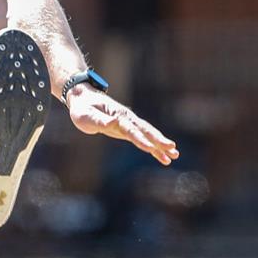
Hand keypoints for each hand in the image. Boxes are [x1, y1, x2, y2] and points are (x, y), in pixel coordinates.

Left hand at [65, 88, 179, 164]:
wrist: (83, 99)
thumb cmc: (82, 108)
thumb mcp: (86, 115)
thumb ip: (99, 120)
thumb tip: (112, 123)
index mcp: (117, 116)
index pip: (131, 129)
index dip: (140, 139)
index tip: (150, 148)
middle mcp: (126, 119)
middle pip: (145, 130)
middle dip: (158, 140)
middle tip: (172, 149)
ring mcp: (128, 124)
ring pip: (148, 134)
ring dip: (160, 145)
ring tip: (175, 155)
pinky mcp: (127, 130)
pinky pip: (143, 139)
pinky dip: (154, 149)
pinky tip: (164, 158)